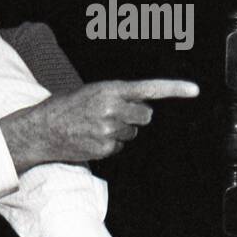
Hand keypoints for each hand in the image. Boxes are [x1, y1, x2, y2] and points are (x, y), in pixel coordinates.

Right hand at [0, 79, 198, 170]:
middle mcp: (113, 109)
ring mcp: (110, 130)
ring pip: (132, 133)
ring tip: (95, 126)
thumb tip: (144, 109)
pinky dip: (109, 144)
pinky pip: (119, 146)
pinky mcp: (105, 148)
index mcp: (111, 90)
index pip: (149, 88)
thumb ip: (119, 96)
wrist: (42, 129)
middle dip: (134, 116)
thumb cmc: (67, 106)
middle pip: (145, 116)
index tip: (195, 90)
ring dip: (120, 130)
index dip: (175, 89)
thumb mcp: (93, 92)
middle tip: (112, 114)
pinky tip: (91, 138)